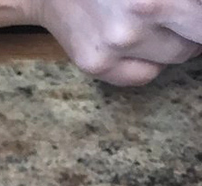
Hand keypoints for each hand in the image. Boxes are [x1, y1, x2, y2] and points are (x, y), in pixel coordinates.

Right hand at [32, 0, 201, 84]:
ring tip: (155, 26)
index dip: (199, 21)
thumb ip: (177, 2)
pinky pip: (143, 76)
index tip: (193, 20)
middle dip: (193, 31)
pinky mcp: (96, 66)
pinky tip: (136, 44)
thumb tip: (194, 16)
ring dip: (172, 45)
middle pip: (193, 41)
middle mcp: (135, 21)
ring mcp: (114, 48)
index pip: (201, 21)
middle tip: (183, 20)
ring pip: (171, 60)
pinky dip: (148, 63)